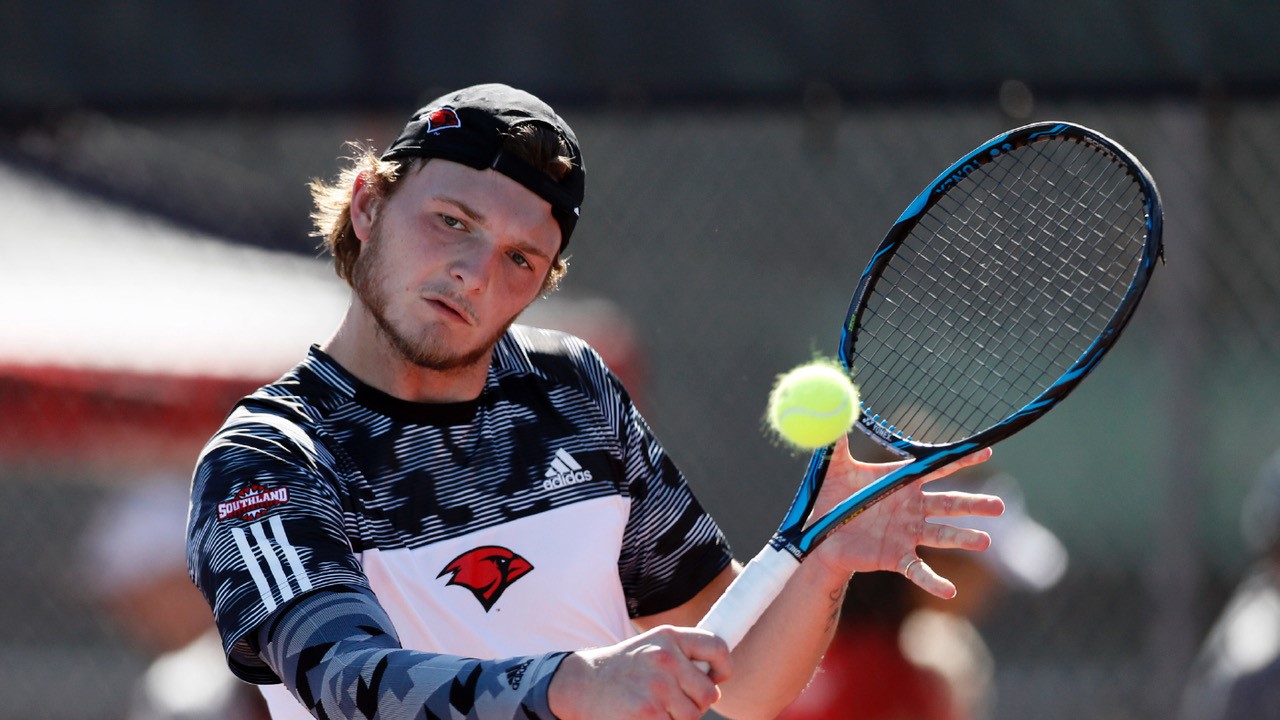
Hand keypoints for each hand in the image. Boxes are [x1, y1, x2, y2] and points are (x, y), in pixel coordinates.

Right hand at [548, 625, 730, 719]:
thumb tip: (715, 684)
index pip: (718, 648)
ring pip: (691, 716)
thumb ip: (683, 657)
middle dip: (695, 703)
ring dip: (677, 718)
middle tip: (671, 701)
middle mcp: (665, 657)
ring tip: (654, 708)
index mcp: (669, 637)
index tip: (715, 678)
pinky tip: (645, 717)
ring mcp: (657, 686)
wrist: (581, 684)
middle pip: (707, 693)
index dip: (723, 668)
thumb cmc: (623, 669)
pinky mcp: (648, 713)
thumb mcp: (651, 647)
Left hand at [808, 435, 1003, 597]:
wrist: (818, 534)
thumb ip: (837, 441)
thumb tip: (834, 409)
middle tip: (999, 505)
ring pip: (942, 535)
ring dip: (964, 538)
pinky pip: (918, 570)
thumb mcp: (834, 467)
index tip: (986, 452)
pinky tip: (949, 591)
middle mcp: (912, 509)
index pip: (938, 469)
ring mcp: (907, 534)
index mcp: (903, 484)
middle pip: (950, 504)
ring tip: (984, 540)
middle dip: (975, 504)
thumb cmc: (830, 497)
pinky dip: (934, 581)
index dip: (962, 461)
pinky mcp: (896, 557)